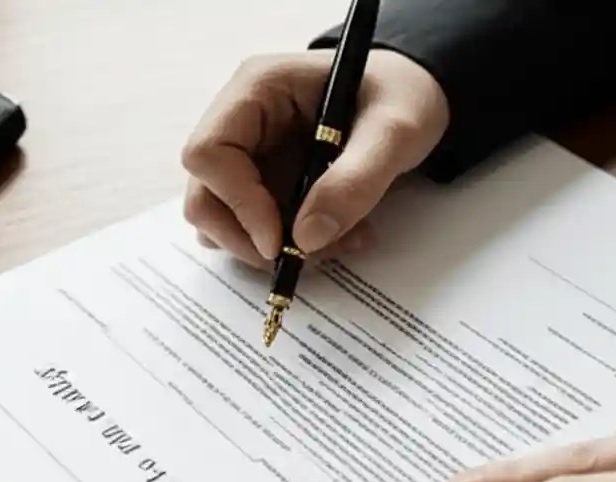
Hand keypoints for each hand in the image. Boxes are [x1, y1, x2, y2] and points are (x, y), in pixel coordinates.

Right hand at [180, 49, 448, 267]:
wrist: (411, 100)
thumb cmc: (402, 97)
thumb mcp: (394, 131)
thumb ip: (355, 180)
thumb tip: (306, 238)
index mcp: (257, 89)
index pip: (208, 153)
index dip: (236, 203)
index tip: (279, 242)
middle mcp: (239, 123)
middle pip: (204, 196)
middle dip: (248, 239)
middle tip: (304, 258)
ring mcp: (247, 158)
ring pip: (224, 221)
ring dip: (272, 249)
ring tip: (339, 242)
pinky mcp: (261, 186)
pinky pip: (253, 230)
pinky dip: (291, 247)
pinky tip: (336, 237)